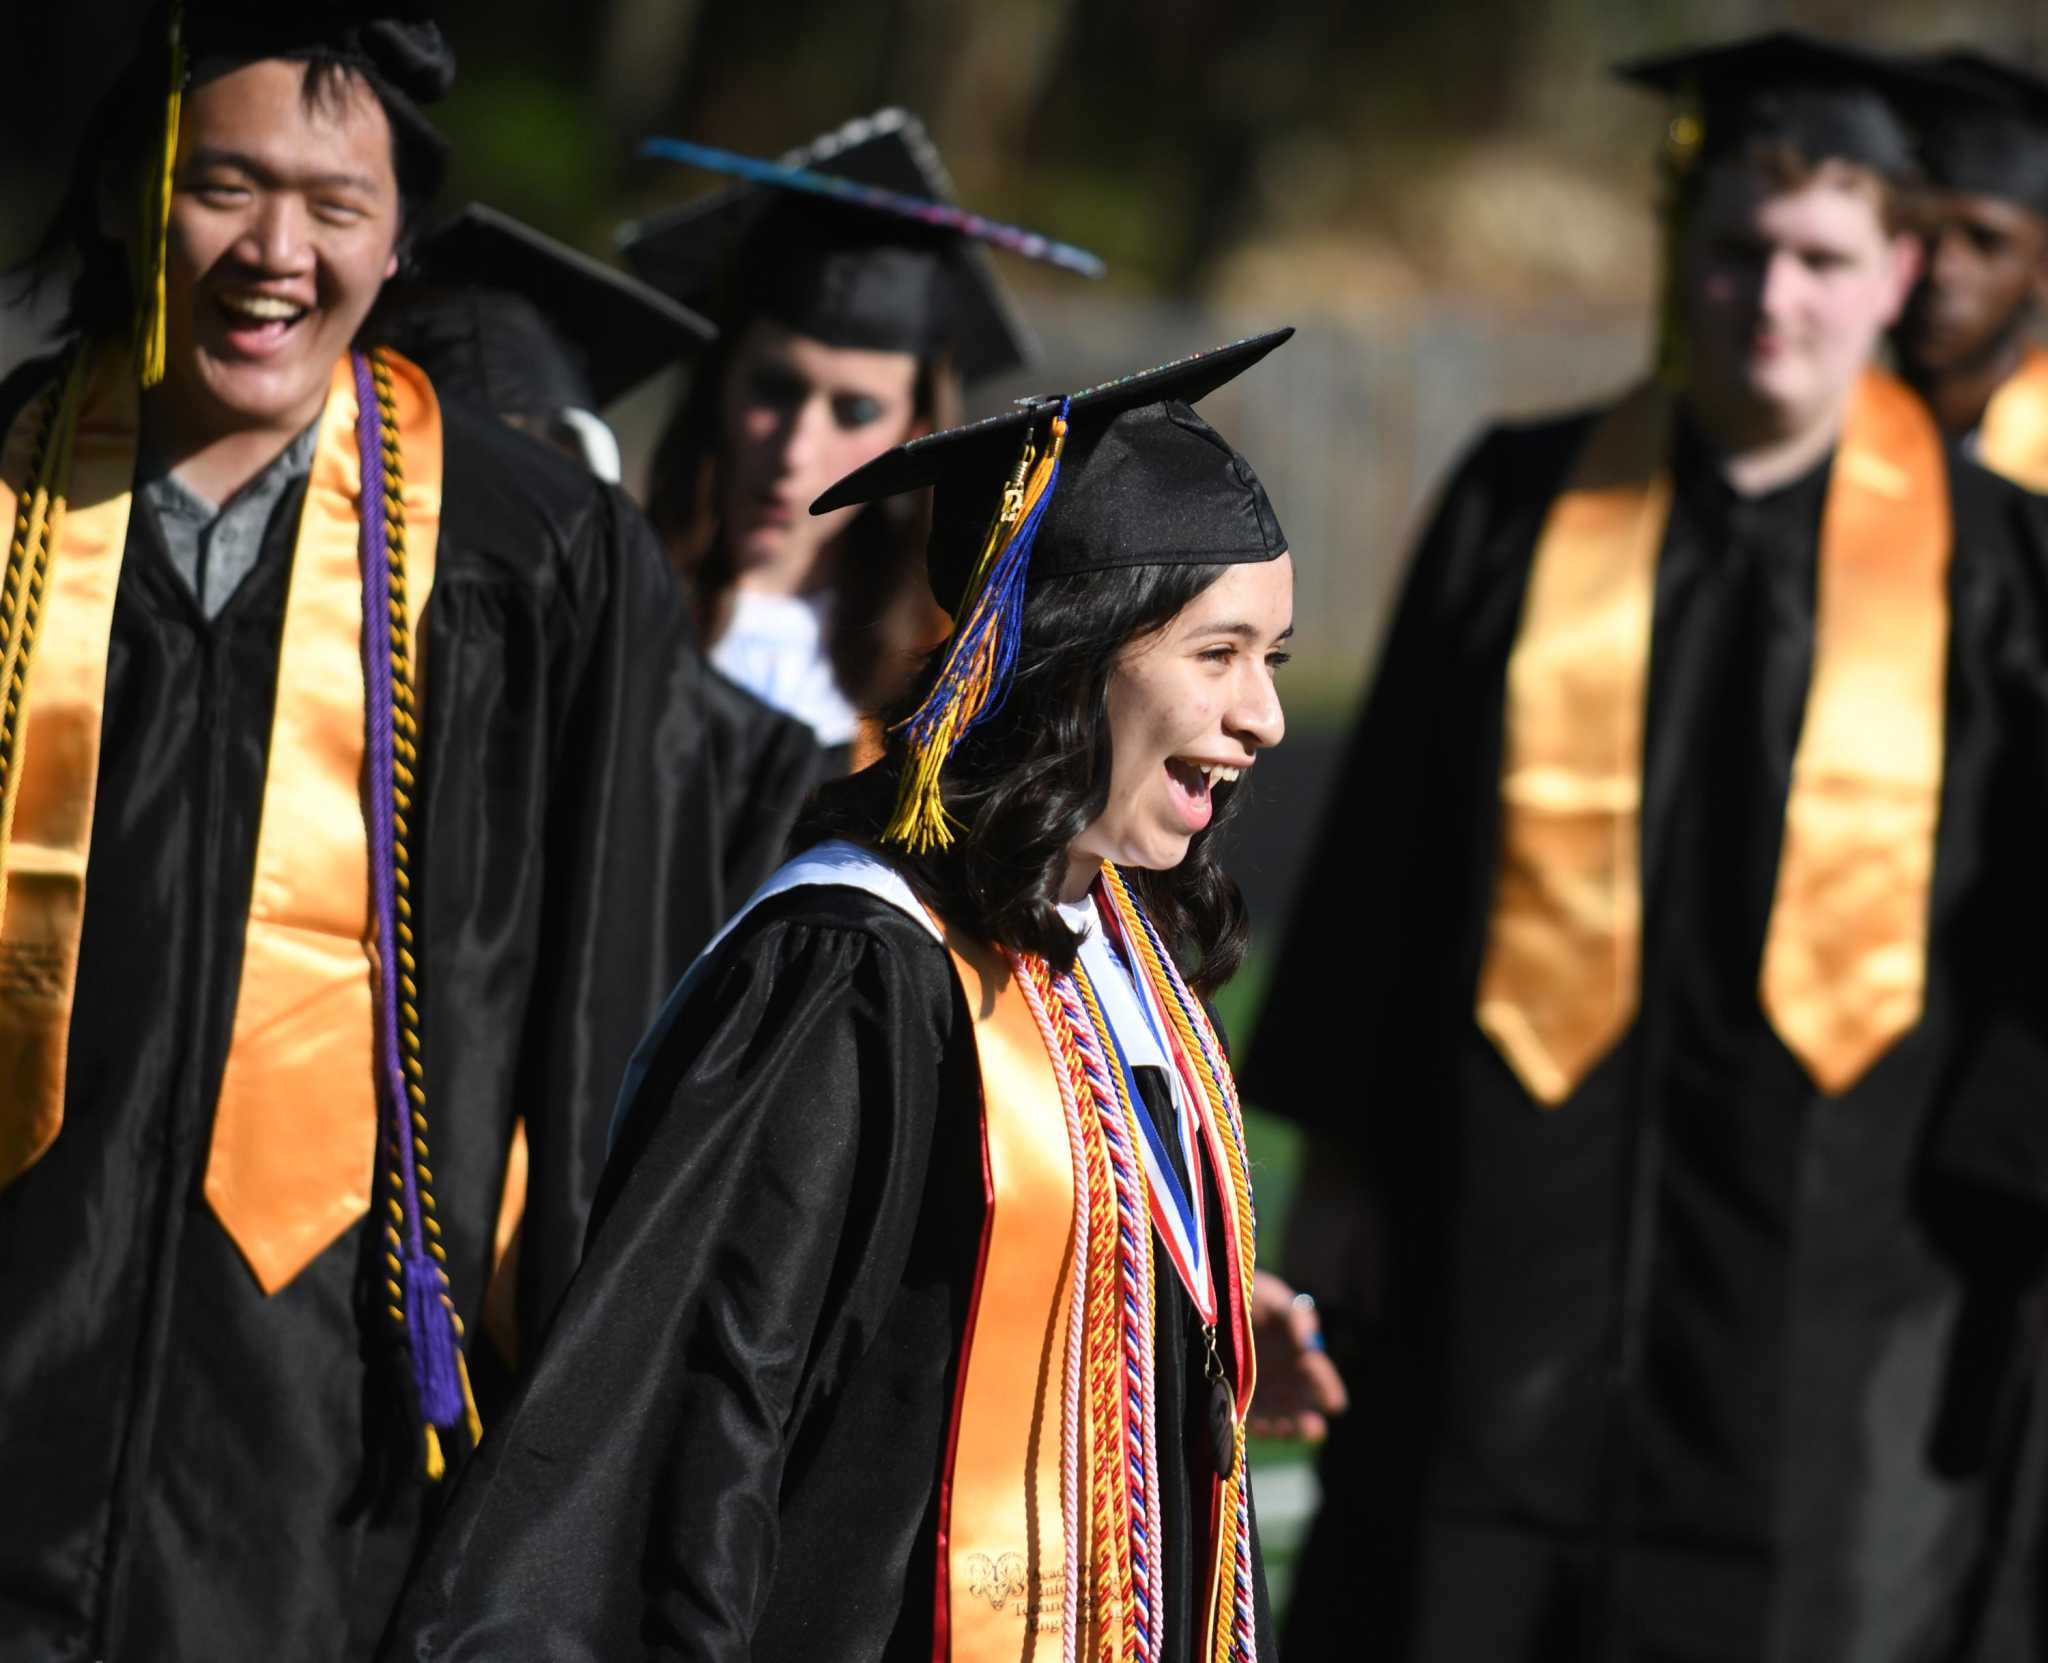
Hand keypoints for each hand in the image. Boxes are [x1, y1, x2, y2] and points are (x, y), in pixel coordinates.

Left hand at [1247, 1268, 1348, 1441]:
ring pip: (1278, 1420)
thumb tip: (1309, 1342)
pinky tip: (1255, 1427)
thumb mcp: (1276, 1301)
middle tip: (1313, 1429)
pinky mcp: (1236, 1400)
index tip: (1335, 1403)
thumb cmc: (1256, 1298)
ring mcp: (1263, 1394)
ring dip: (1281, 1428)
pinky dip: (1251, 1426)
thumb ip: (1295, 1318)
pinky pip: (1246, 1419)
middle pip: (1302, 1408)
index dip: (1328, 1389)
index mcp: (1303, 1356)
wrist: (1220, 1303)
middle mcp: (1288, 1382)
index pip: (1320, 1376)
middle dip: (1308, 1423)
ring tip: (1281, 1430)